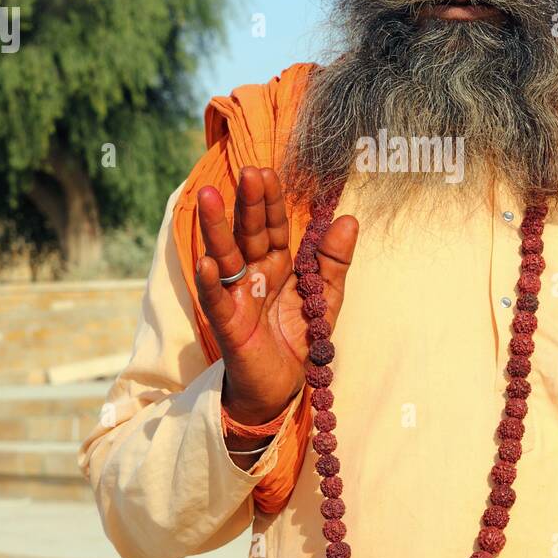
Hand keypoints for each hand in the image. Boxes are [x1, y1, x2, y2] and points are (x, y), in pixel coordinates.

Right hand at [195, 166, 357, 425]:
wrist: (282, 386)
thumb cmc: (298, 337)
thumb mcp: (325, 296)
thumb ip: (335, 261)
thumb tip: (349, 219)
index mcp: (277, 263)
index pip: (272, 225)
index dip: (270, 200)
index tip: (268, 171)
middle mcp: (253, 273)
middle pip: (248, 233)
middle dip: (247, 203)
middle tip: (248, 172)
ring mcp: (236, 296)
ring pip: (225, 257)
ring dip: (216, 228)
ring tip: (209, 198)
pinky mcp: (228, 325)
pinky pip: (216, 300)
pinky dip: (210, 282)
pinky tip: (207, 263)